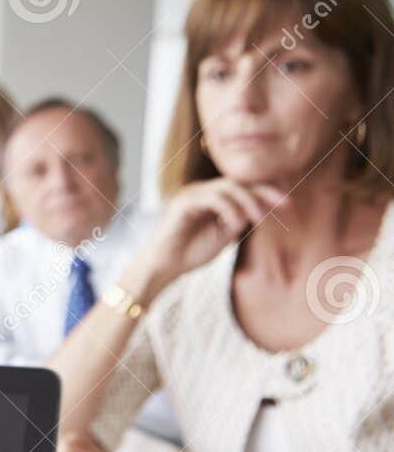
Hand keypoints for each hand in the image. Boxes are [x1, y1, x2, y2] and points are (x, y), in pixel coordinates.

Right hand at [127, 178, 286, 300]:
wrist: (162, 267)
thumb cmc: (189, 254)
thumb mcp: (223, 236)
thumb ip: (239, 220)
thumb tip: (257, 210)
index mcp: (212, 198)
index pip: (244, 189)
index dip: (267, 194)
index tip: (288, 204)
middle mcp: (202, 191)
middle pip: (239, 183)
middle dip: (265, 193)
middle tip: (285, 205)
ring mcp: (192, 194)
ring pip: (228, 188)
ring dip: (248, 202)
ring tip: (259, 220)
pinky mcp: (184, 203)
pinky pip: (214, 198)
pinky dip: (229, 209)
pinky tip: (236, 224)